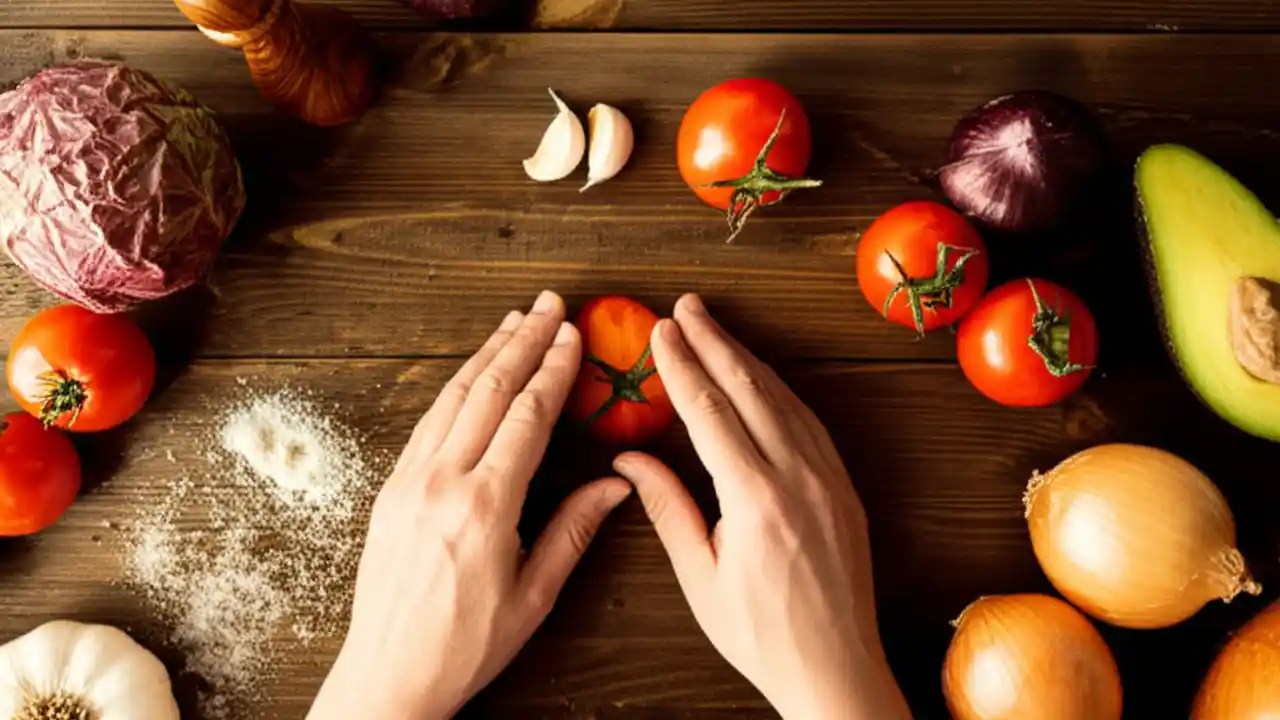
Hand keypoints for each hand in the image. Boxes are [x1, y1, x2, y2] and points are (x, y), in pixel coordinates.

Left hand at [309, 291, 631, 719]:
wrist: (387, 675)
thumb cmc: (463, 646)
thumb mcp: (533, 596)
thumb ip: (573, 531)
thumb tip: (614, 486)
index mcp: (484, 509)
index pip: (527, 418)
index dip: (554, 371)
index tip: (573, 337)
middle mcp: (441, 483)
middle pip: (488, 392)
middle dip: (523, 342)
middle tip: (548, 305)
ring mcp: (409, 482)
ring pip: (452, 398)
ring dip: (486, 354)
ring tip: (514, 321)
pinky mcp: (390, 489)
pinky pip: (428, 422)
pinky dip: (455, 387)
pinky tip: (472, 372)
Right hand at [615, 294, 911, 719]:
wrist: (835, 668)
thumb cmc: (762, 636)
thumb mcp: (701, 578)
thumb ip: (667, 509)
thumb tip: (629, 459)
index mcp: (758, 502)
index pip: (711, 414)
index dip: (682, 367)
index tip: (661, 332)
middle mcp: (800, 479)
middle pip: (750, 391)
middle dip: (714, 342)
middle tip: (687, 306)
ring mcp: (829, 479)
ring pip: (784, 399)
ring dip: (747, 358)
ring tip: (715, 329)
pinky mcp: (843, 487)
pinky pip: (809, 422)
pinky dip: (779, 390)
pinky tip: (760, 376)